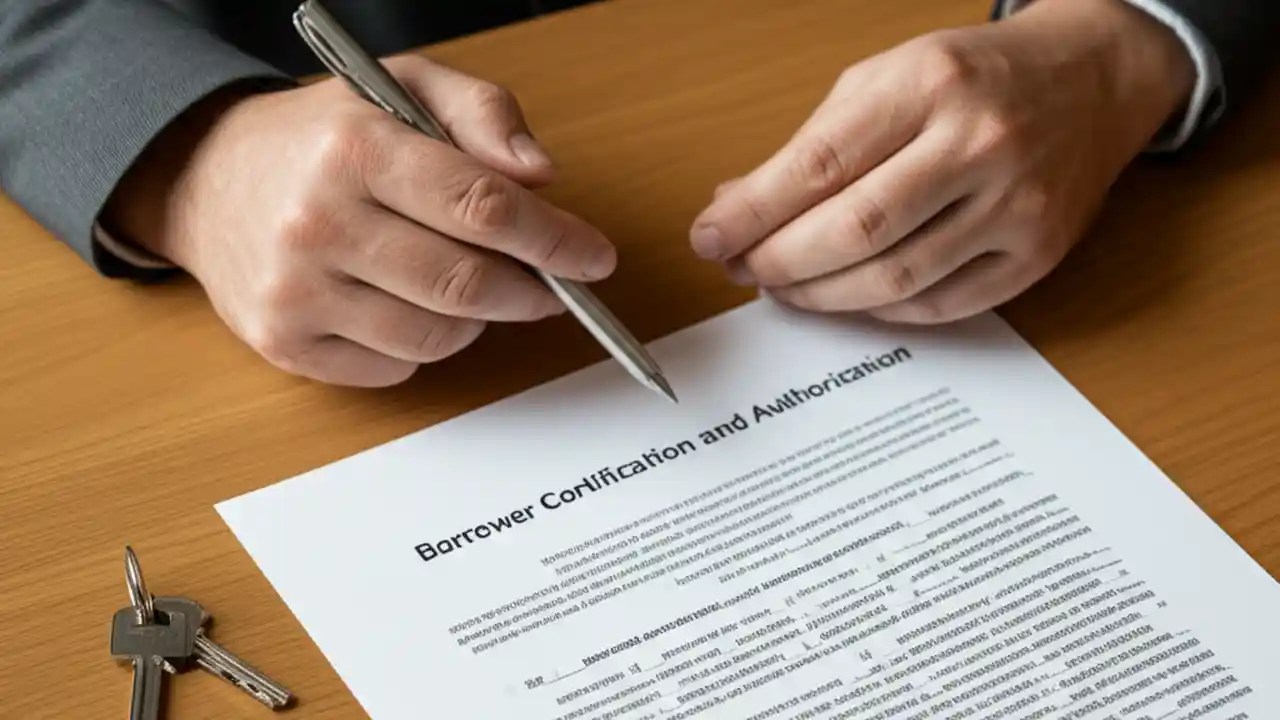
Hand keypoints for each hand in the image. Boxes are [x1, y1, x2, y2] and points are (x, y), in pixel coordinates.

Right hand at [105, 56, 615, 385]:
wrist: (206, 179)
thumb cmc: (322, 135)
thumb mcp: (402, 86)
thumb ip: (484, 114)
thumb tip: (541, 177)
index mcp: (356, 148)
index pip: (485, 208)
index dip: (556, 240)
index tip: (594, 259)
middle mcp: (318, 221)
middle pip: (467, 284)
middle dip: (530, 291)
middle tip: (549, 285)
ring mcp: (296, 291)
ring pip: (436, 337)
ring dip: (477, 320)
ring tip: (470, 285)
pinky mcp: (284, 344)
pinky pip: (394, 370)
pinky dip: (423, 346)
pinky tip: (409, 306)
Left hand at [690, 0, 1194, 322]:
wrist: (1091, 80)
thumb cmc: (973, 79)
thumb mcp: (886, 79)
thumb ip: (812, 144)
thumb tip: (734, 207)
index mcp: (929, 85)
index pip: (820, 164)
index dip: (753, 213)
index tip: (710, 238)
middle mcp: (979, 144)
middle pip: (855, 230)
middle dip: (780, 262)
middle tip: (743, 269)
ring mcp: (1016, 205)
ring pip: (895, 280)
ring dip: (822, 296)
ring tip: (785, 286)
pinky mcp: (1036, 255)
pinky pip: (940, 306)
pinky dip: (880, 310)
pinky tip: (849, 295)